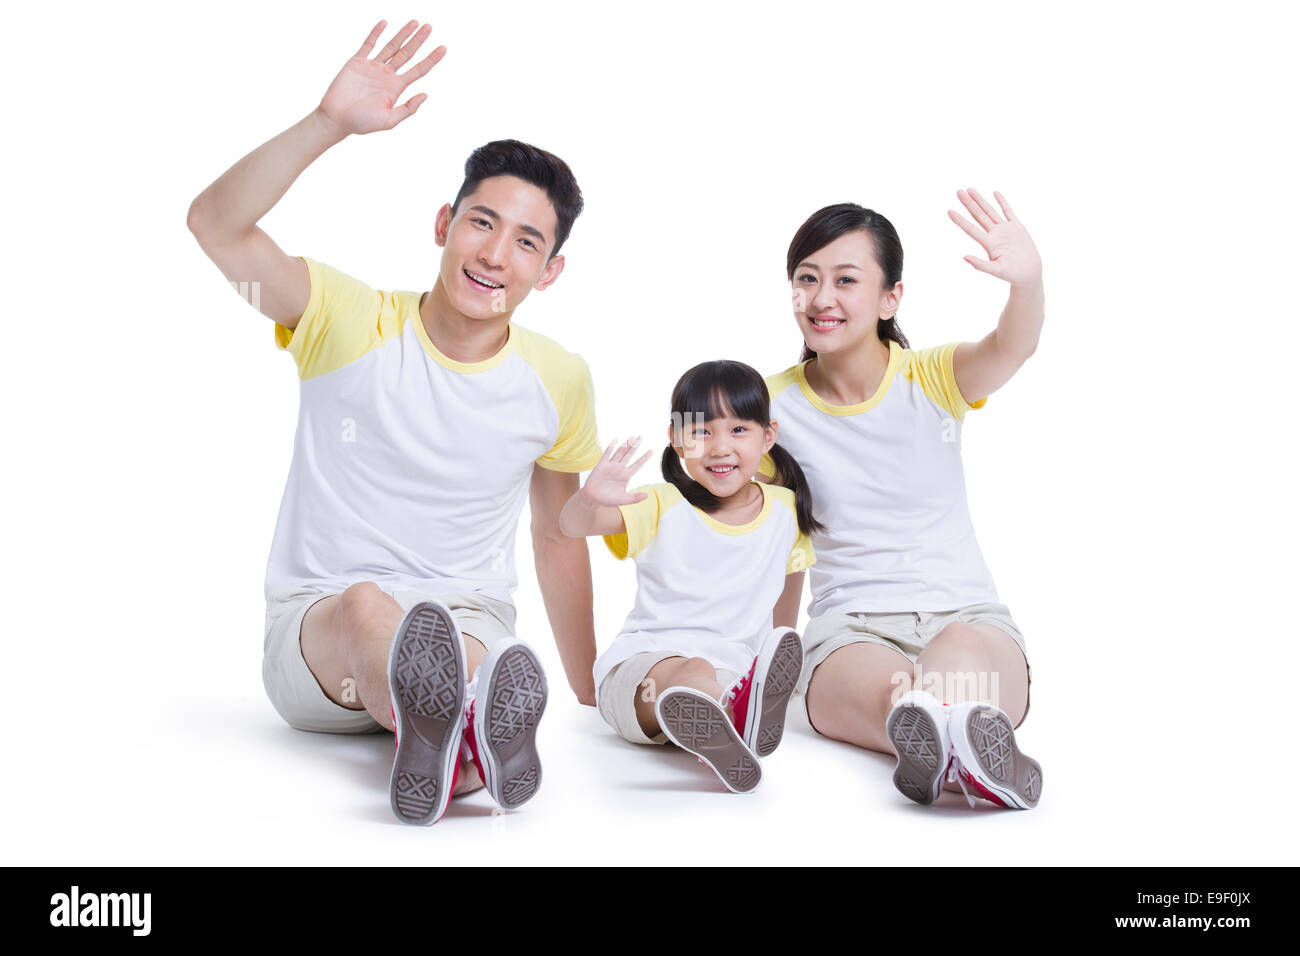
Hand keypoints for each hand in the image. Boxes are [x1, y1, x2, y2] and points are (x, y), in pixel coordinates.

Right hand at [317, 20, 444, 135]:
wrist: (337, 118)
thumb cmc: (362, 123)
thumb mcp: (389, 120)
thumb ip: (407, 108)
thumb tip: (426, 95)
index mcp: (396, 88)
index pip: (418, 70)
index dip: (431, 59)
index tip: (444, 48)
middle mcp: (387, 75)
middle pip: (407, 54)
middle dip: (419, 40)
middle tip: (429, 27)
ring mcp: (372, 67)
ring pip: (391, 46)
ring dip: (403, 34)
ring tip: (415, 22)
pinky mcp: (357, 62)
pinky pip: (369, 44)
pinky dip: (376, 33)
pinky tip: (385, 23)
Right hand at [582, 437, 652, 507]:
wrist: (593, 499)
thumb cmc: (608, 499)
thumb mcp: (624, 500)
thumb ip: (635, 498)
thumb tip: (647, 495)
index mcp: (626, 476)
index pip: (637, 465)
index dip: (644, 458)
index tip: (651, 451)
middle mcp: (620, 469)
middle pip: (629, 455)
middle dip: (635, 446)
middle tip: (641, 436)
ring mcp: (611, 466)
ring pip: (620, 453)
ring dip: (626, 445)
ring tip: (632, 437)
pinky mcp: (601, 465)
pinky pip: (607, 455)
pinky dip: (611, 447)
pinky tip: (616, 440)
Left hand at [948, 188, 1041, 287]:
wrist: (1029, 274)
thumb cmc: (1012, 274)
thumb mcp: (996, 270)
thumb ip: (980, 265)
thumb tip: (964, 257)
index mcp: (988, 244)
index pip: (971, 229)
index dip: (960, 220)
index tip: (949, 211)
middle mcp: (994, 235)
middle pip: (978, 216)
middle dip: (968, 203)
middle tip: (958, 192)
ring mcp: (1005, 230)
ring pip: (990, 211)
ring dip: (980, 200)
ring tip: (970, 190)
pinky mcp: (1017, 227)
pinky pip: (1008, 212)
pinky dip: (1002, 202)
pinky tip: (995, 193)